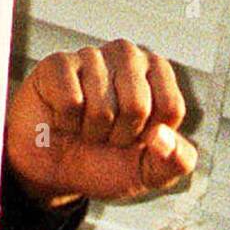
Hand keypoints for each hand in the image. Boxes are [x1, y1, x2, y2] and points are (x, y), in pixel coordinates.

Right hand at [5, 39, 196, 206]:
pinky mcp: (57, 64)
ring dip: (90, 132)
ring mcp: (91, 56)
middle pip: (137, 106)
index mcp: (158, 73)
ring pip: (102, 107)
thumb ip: (176, 162)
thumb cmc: (104, 163)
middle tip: (105, 135)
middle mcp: (128, 56)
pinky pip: (70, 102)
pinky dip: (66, 123)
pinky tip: (63, 118)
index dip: (149, 137)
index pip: (170, 108)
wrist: (54, 171)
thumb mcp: (149, 173)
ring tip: (84, 127)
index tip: (135, 138)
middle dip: (119, 135)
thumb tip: (163, 137)